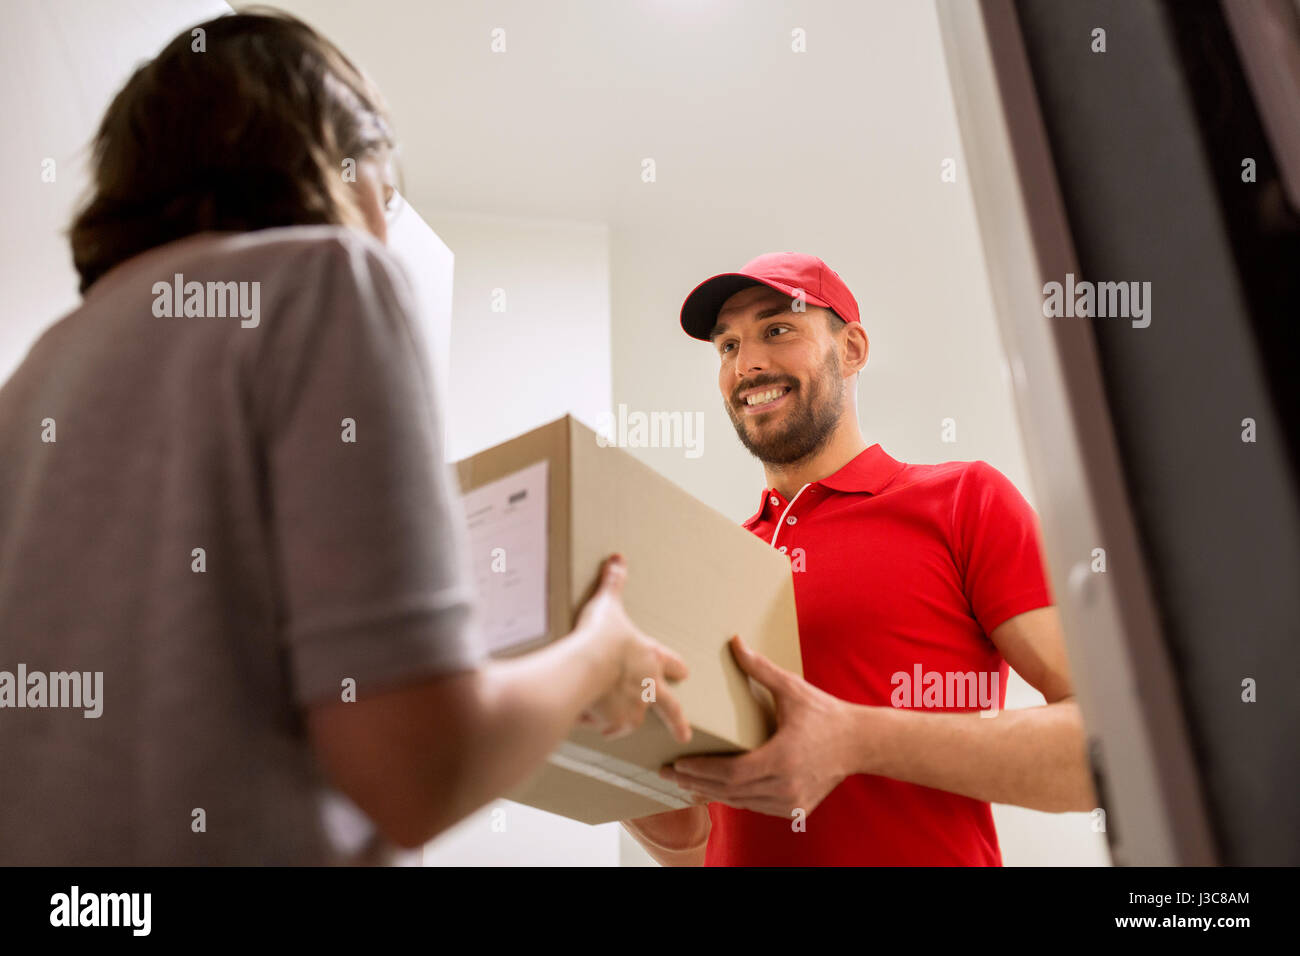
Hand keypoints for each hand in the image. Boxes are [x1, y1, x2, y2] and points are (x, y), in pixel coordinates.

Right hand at [574, 555, 691, 743]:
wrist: (587, 665)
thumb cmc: (600, 634)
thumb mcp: (608, 604)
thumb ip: (613, 582)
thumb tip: (618, 557)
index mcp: (651, 657)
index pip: (672, 663)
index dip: (676, 667)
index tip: (685, 674)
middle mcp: (649, 686)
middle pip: (670, 708)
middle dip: (677, 722)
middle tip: (684, 735)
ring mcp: (634, 707)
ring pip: (634, 720)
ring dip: (624, 722)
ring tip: (612, 727)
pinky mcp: (616, 722)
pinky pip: (606, 727)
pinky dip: (598, 725)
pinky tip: (588, 722)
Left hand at [658, 635, 852, 817]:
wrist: (860, 742)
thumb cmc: (825, 714)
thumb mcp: (792, 689)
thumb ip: (760, 668)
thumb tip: (735, 641)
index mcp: (782, 757)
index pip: (731, 772)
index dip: (701, 770)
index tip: (676, 764)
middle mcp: (786, 785)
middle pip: (730, 791)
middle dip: (696, 782)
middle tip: (668, 774)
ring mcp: (791, 801)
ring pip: (741, 802)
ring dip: (712, 793)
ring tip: (686, 782)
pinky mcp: (796, 809)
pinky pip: (756, 806)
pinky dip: (735, 798)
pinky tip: (717, 789)